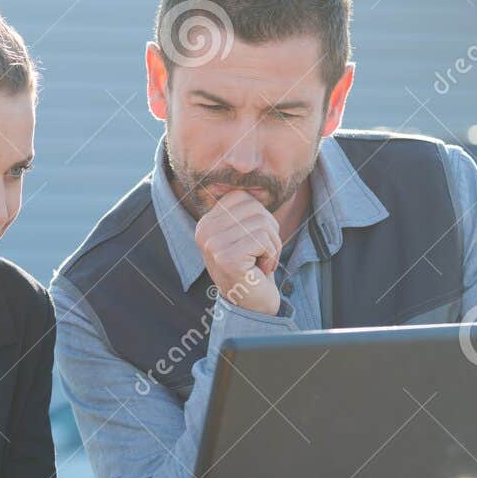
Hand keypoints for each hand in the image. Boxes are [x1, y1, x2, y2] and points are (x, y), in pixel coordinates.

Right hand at [193, 190, 281, 315]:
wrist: (253, 306)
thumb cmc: (253, 269)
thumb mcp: (245, 234)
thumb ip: (245, 211)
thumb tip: (251, 171)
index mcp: (206, 222)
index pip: (243, 197)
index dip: (260, 218)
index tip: (254, 243)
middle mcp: (204, 231)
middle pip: (255, 208)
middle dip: (269, 232)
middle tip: (260, 255)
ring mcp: (213, 244)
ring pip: (263, 224)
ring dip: (272, 247)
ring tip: (260, 263)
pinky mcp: (226, 257)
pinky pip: (263, 240)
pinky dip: (271, 256)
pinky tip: (259, 271)